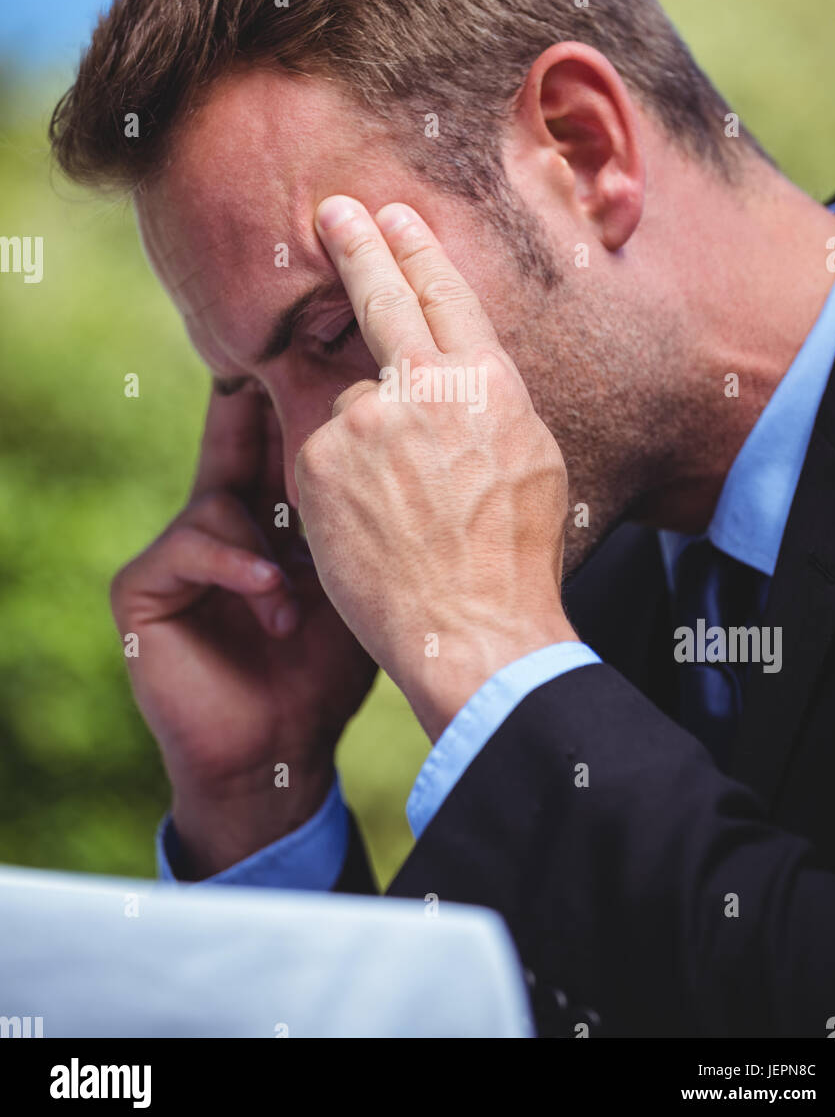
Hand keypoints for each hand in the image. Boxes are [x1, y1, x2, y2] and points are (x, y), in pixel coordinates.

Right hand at [111, 386, 375, 876]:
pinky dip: (236, 568)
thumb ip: (361, 520)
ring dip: (269, 542)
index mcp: (266, 516)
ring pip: (217, 496)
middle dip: (263, 413)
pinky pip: (188, 547)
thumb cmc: (329, 669)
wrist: (280, 756)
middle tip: (280, 377)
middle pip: (234, 442)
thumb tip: (409, 445)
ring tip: (300, 592)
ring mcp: (175, 554)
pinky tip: (273, 597)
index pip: (277, 441)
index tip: (337, 361)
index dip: (301, 405)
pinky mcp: (142, 591)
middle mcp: (218, 523)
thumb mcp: (354, 581)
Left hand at [295, 196, 578, 741]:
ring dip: (367, 446)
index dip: (416, 248)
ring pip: (353, 410)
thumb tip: (453, 371)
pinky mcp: (316, 463)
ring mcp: (364, 421)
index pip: (443, 293)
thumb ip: (486, 401)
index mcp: (485, 381)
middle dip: (357, 245)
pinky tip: (369, 526)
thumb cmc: (513, 554)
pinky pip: (322, 456)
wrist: (471, 628)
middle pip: (380, 298)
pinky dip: (338, 484)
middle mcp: (421, 385)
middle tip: (333, 209)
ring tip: (401, 513)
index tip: (393, 214)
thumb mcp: (530, 458)